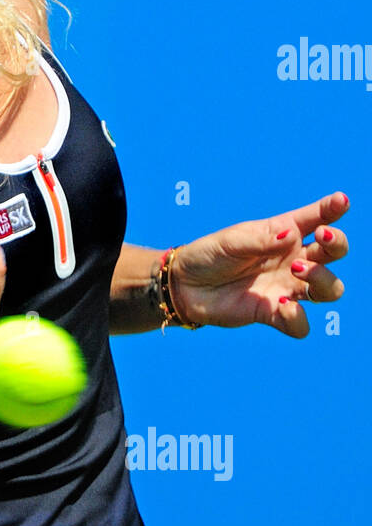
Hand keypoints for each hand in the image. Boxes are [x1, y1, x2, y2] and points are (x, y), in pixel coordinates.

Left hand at [169, 192, 348, 338]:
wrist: (184, 286)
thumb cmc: (209, 255)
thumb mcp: (231, 241)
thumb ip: (260, 239)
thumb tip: (291, 236)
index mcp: (284, 233)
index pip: (317, 218)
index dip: (333, 209)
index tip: (341, 201)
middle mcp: (292, 260)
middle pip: (333, 252)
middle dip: (336, 243)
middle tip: (320, 237)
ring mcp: (286, 287)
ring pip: (330, 289)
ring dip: (323, 279)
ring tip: (297, 271)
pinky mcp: (273, 314)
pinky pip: (300, 324)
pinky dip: (298, 317)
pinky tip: (282, 305)